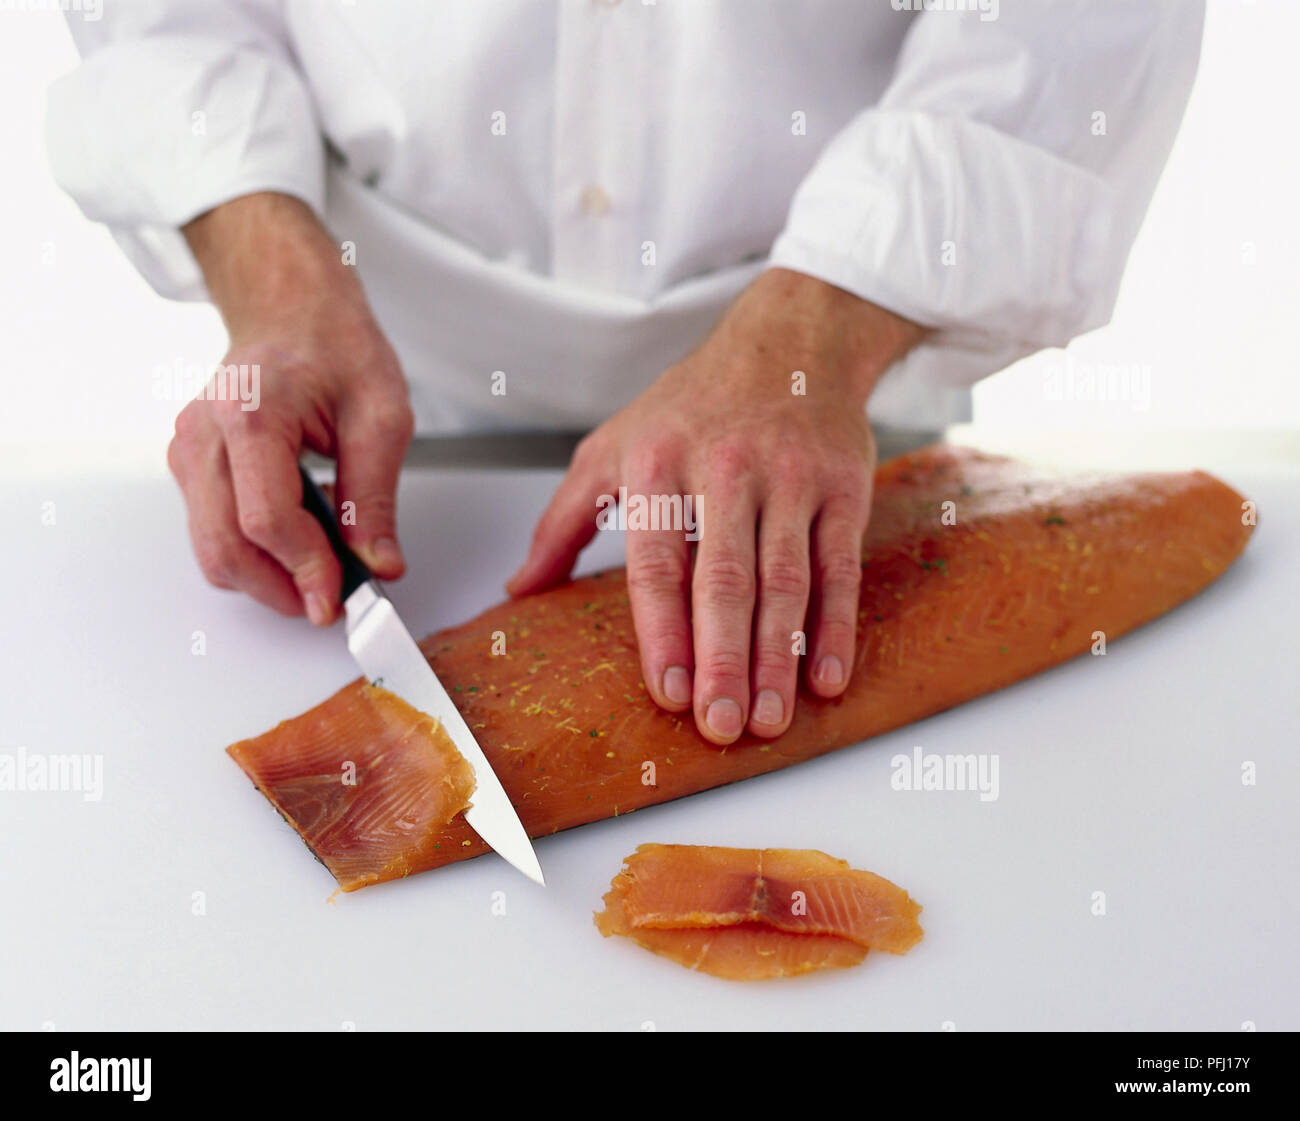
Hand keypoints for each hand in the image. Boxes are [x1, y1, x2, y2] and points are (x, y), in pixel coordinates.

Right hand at [167, 193, 412, 623]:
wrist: (292, 308)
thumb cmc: (335, 346)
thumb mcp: (382, 416)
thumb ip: (375, 497)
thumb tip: (379, 564)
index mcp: (251, 412)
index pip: (266, 519)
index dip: (305, 570)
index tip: (338, 600)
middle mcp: (204, 433)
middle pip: (225, 546)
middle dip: (280, 589)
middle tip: (332, 602)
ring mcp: (188, 450)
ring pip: (211, 548)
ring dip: (265, 578)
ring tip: (321, 572)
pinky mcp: (190, 465)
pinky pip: (212, 530)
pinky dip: (252, 554)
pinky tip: (296, 543)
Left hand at [508, 268, 924, 743]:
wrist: (790, 341)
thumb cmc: (693, 404)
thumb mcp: (613, 446)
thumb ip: (564, 520)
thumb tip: (518, 590)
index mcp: (659, 463)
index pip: (657, 563)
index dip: (663, 632)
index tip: (668, 692)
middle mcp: (726, 469)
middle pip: (724, 580)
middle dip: (724, 661)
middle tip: (721, 727)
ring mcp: (790, 477)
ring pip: (785, 581)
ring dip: (778, 658)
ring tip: (769, 719)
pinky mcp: (842, 486)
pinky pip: (839, 566)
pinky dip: (834, 626)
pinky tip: (825, 677)